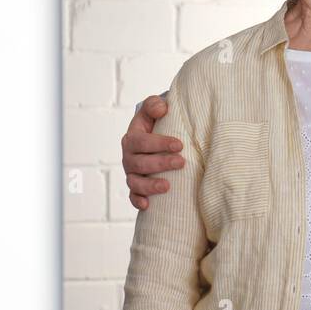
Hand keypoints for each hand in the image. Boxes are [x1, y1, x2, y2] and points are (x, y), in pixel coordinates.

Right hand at [121, 95, 184, 209]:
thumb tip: (161, 109)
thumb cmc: (159, 122)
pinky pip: (132, 197)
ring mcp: (132, 173)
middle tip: (181, 162)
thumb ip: (155, 104)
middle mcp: (129, 157)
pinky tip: (148, 205)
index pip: (140, 141)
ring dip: (150, 186)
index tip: (179, 144)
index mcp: (133, 138)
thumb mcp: (155, 109)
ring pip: (135, 182)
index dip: (158, 143)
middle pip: (139, 163)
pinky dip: (137, 201)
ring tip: (167, 187)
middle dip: (160, 164)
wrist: (158, 136)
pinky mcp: (136, 187)